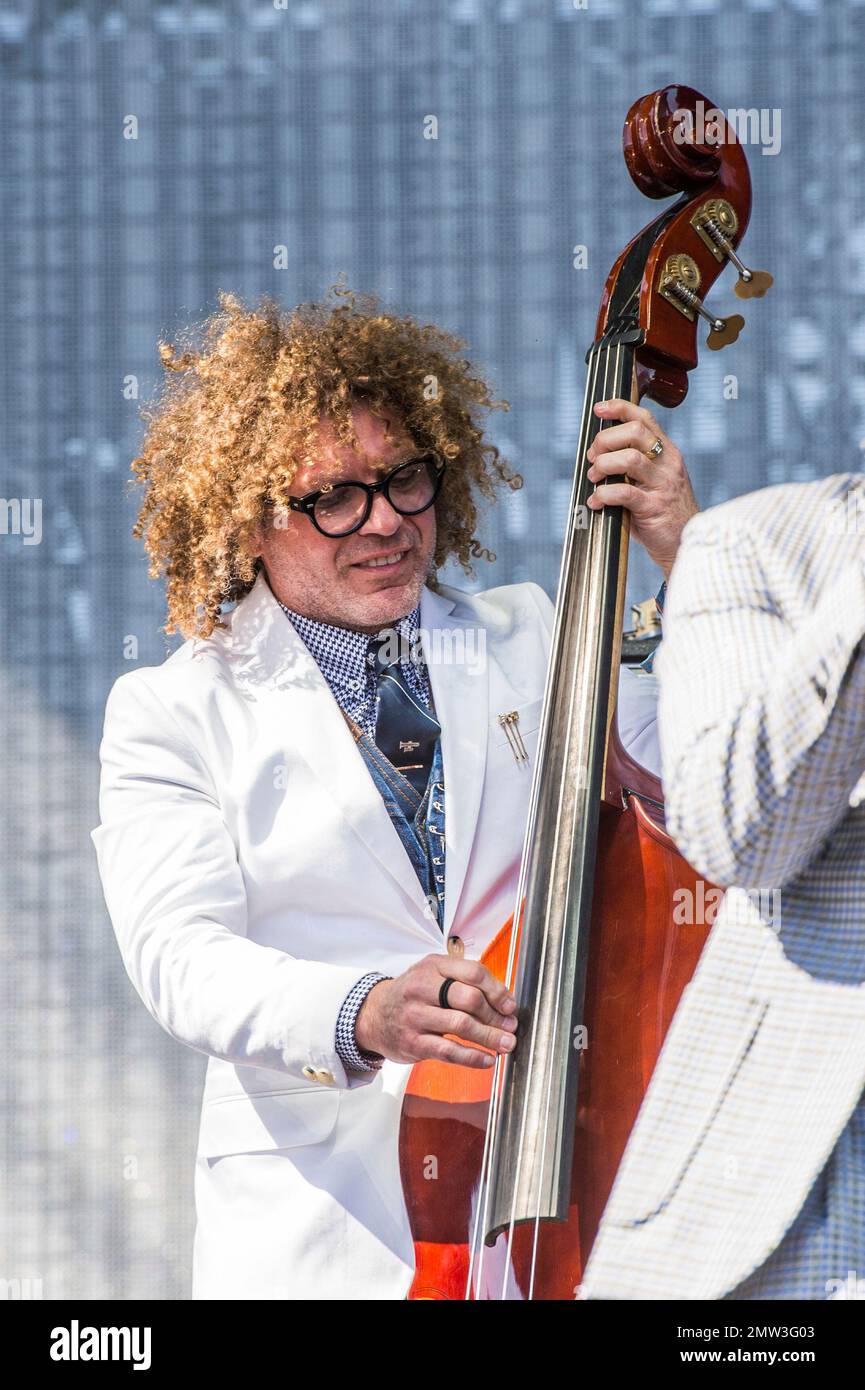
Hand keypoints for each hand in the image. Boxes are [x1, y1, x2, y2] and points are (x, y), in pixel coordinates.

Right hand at [354, 953, 518, 1068]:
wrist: (373, 1016)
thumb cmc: (412, 995)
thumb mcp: (432, 974)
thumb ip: (462, 980)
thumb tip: (503, 1001)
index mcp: (433, 966)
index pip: (473, 972)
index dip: (497, 990)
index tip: (509, 1006)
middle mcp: (422, 988)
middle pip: (469, 998)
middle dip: (496, 1016)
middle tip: (510, 1027)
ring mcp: (416, 1015)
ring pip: (461, 1025)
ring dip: (489, 1037)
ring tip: (506, 1044)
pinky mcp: (413, 1042)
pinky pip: (448, 1051)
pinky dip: (472, 1057)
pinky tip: (487, 1060)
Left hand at [585, 398, 698, 578]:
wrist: (683, 542)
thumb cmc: (661, 511)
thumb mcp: (652, 479)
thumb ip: (634, 463)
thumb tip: (596, 452)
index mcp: (667, 452)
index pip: (644, 419)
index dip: (619, 408)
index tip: (599, 409)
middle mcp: (668, 463)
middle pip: (634, 432)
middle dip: (605, 440)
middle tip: (594, 457)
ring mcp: (662, 484)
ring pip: (629, 459)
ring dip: (603, 465)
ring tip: (594, 478)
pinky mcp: (653, 507)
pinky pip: (623, 492)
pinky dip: (603, 494)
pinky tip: (596, 501)